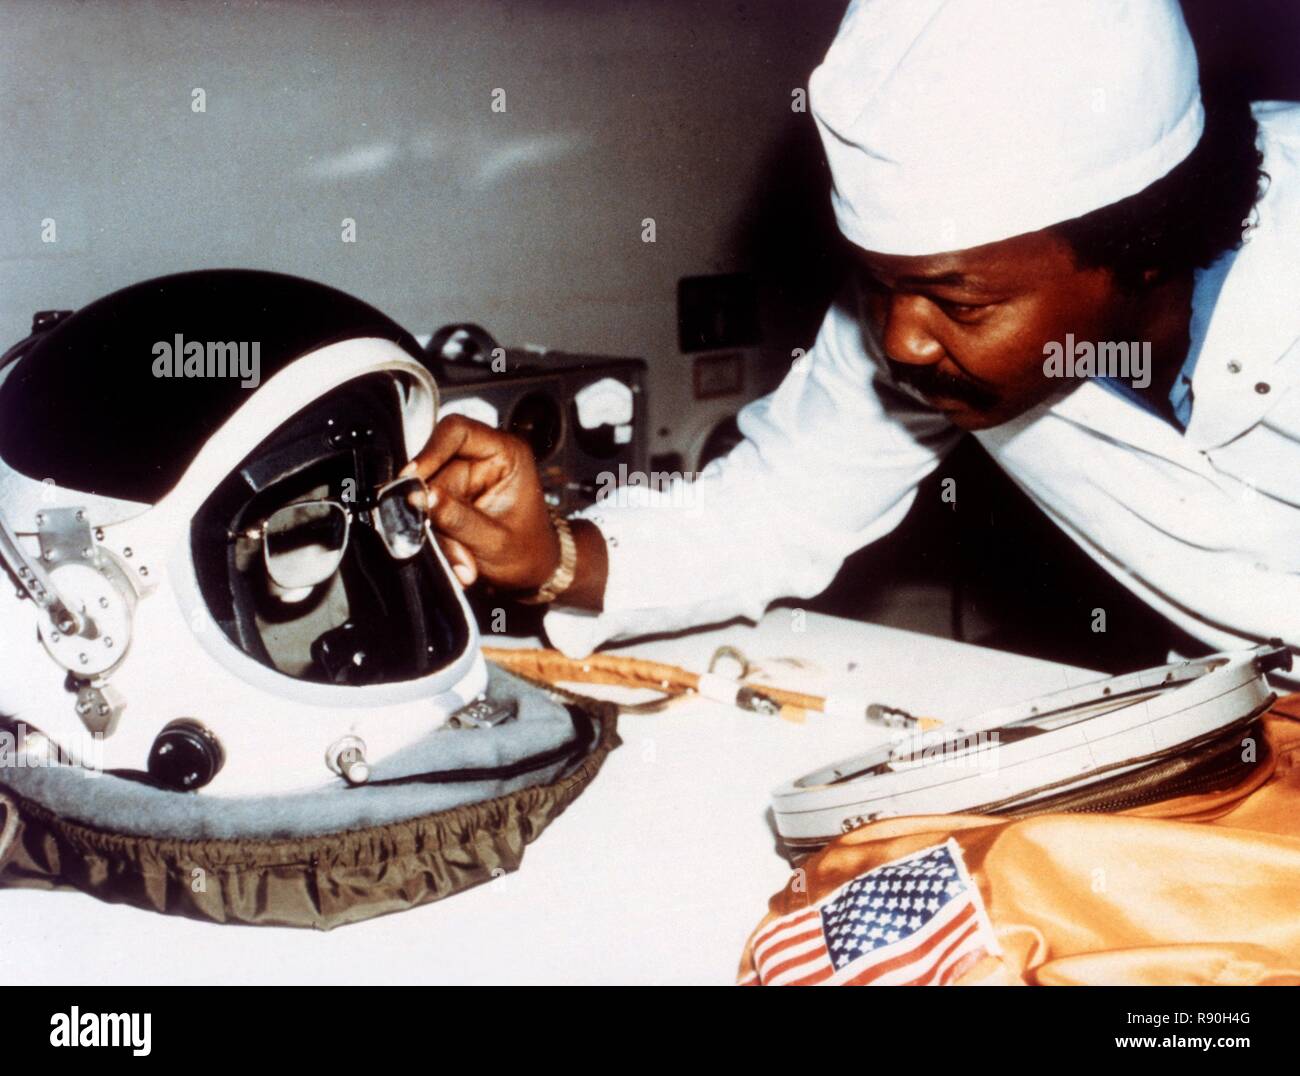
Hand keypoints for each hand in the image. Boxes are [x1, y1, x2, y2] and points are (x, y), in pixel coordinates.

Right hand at [401, 416, 559, 590]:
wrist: (533, 570)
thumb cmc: (528, 551)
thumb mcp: (496, 540)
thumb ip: (458, 518)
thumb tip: (422, 497)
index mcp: (506, 453)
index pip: (457, 432)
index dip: (430, 451)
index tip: (412, 478)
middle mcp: (483, 459)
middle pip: (436, 469)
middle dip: (435, 510)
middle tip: (443, 542)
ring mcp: (465, 478)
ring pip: (429, 494)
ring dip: (438, 530)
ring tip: (462, 559)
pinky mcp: (452, 497)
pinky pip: (430, 510)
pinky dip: (438, 536)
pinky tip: (458, 555)